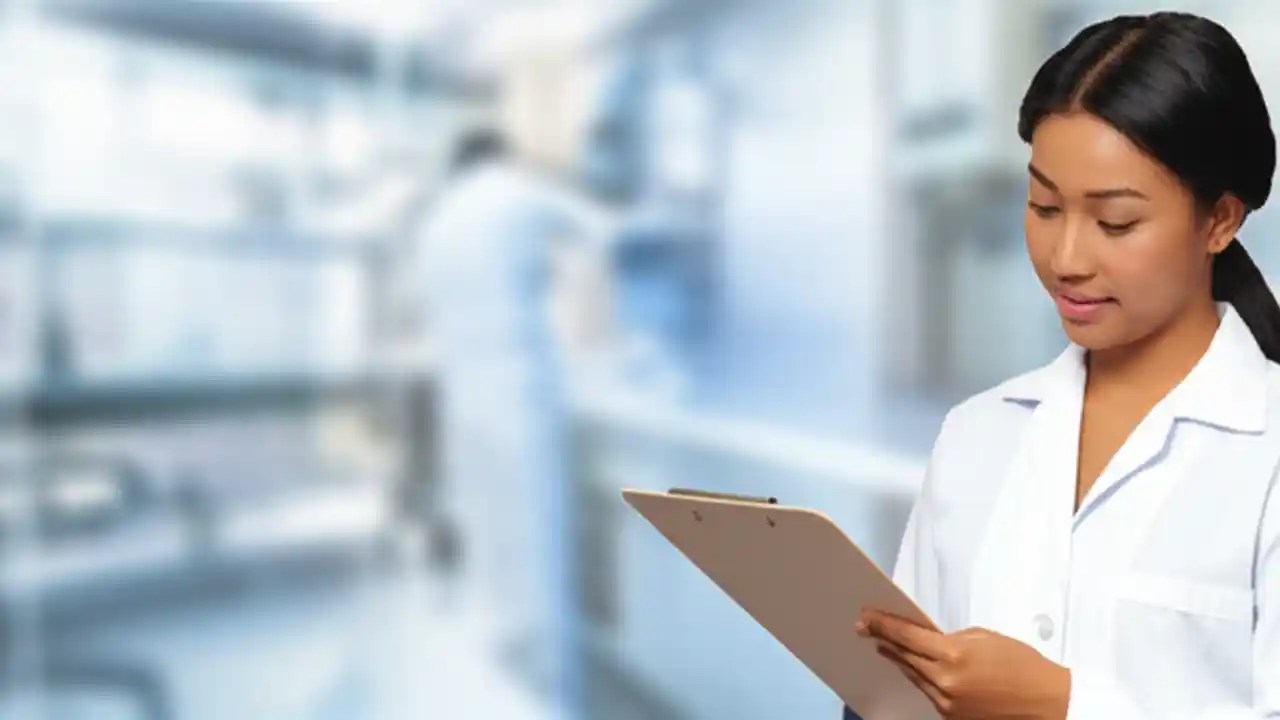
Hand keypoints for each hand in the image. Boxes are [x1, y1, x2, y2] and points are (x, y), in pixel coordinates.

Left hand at [856, 609, 1070, 719]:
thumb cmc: (1021, 663)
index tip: (864, 616)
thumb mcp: (984, 637)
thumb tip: (926, 639)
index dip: (882, 625)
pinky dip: (920, 678)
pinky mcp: (950, 718)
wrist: (1047, 703)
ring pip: (913, 676)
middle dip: (884, 640)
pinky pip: (928, 693)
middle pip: (904, 657)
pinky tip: (912, 667)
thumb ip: (951, 638)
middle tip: (864, 627)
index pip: (906, 636)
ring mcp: (945, 704)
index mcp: (953, 655)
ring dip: (899, 659)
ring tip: (884, 645)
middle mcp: (943, 681)